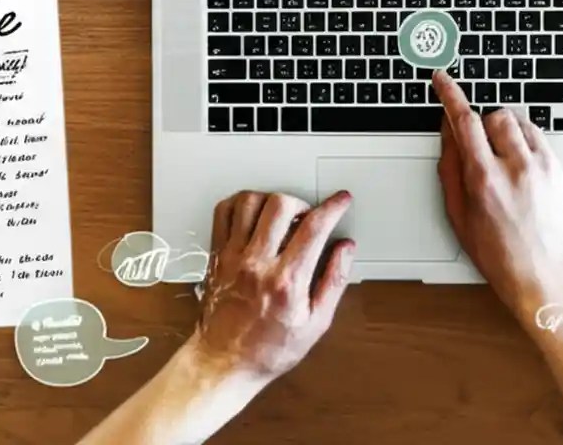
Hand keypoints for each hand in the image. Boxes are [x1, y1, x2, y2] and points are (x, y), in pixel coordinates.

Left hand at [189, 190, 355, 381]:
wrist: (225, 362)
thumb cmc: (268, 349)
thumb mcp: (316, 323)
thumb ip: (334, 281)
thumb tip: (345, 248)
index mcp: (287, 282)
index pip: (314, 228)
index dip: (333, 207)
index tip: (341, 200)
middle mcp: (257, 264)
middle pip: (280, 205)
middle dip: (302, 203)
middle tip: (308, 217)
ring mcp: (233, 258)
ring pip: (250, 202)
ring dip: (271, 200)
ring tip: (281, 215)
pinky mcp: (217, 255)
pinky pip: (223, 212)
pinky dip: (240, 203)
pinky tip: (254, 214)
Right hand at [432, 71, 562, 323]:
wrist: (544, 275)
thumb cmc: (500, 255)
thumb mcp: (459, 216)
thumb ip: (449, 169)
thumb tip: (446, 135)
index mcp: (484, 179)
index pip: (464, 121)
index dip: (450, 94)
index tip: (442, 79)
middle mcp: (515, 167)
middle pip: (493, 116)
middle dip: (480, 124)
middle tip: (475, 146)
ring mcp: (541, 166)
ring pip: (516, 121)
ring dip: (501, 129)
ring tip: (497, 156)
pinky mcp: (556, 169)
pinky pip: (535, 134)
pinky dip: (521, 139)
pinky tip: (516, 160)